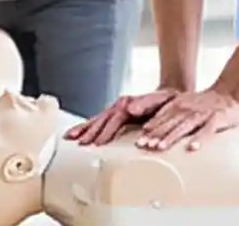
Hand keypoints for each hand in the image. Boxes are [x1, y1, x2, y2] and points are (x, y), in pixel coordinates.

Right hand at [63, 88, 179, 145]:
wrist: (169, 95)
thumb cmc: (165, 101)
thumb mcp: (159, 100)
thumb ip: (144, 104)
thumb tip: (129, 109)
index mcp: (127, 103)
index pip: (112, 120)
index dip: (104, 132)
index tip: (96, 143)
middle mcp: (119, 105)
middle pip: (100, 119)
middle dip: (89, 132)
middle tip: (79, 143)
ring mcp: (116, 109)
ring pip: (96, 119)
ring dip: (83, 128)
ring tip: (70, 137)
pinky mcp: (116, 114)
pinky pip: (98, 120)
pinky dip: (87, 127)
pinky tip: (80, 133)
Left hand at [135, 87, 238, 151]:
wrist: (229, 92)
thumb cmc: (203, 103)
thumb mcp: (183, 103)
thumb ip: (169, 114)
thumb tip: (148, 129)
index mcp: (177, 105)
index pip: (161, 119)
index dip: (150, 130)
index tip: (139, 142)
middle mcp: (186, 109)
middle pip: (169, 123)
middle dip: (155, 135)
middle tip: (144, 146)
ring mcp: (201, 114)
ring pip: (183, 127)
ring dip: (171, 137)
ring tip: (160, 147)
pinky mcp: (216, 120)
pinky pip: (207, 131)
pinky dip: (199, 138)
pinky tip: (191, 148)